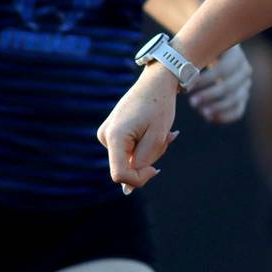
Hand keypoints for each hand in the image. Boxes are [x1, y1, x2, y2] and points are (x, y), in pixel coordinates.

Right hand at [98, 65, 182, 191]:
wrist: (156, 82)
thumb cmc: (159, 107)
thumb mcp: (157, 138)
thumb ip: (143, 163)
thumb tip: (127, 189)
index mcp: (114, 137)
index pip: (120, 175)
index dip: (139, 179)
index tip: (156, 168)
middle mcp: (105, 136)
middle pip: (127, 167)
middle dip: (149, 160)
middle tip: (166, 138)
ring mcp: (106, 134)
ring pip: (130, 160)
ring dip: (150, 151)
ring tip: (161, 131)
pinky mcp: (112, 133)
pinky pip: (130, 151)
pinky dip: (145, 145)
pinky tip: (155, 130)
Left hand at [185, 44, 251, 123]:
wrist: (218, 53)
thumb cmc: (202, 49)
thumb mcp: (199, 46)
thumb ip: (190, 54)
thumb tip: (174, 66)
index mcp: (235, 53)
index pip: (223, 69)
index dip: (206, 80)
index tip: (187, 85)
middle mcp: (244, 69)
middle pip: (230, 86)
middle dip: (209, 96)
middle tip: (192, 102)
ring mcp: (246, 84)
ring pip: (235, 100)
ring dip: (217, 108)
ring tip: (200, 111)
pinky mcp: (243, 96)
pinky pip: (238, 110)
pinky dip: (225, 116)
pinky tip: (210, 117)